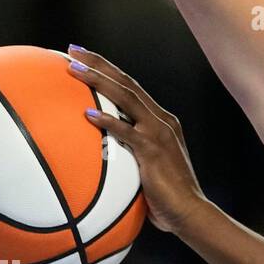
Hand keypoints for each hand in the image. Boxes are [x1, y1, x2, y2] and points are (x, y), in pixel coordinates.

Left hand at [66, 46, 205, 233]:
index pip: (132, 88)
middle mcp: (162, 121)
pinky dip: (107, 121)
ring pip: (126, 97)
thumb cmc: (167, 198)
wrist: (190, 213)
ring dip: (98, 80)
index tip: (85, 58)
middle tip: (73, 50)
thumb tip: (102, 157)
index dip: (108, 70)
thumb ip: (130, 155)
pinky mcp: (153, 150)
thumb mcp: (149, 169)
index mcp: (162, 122)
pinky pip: (126, 131)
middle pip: (127, 83)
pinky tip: (88, 114)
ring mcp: (158, 134)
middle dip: (99, 63)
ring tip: (74, 69)